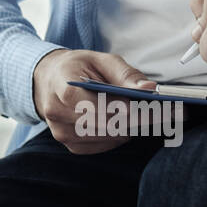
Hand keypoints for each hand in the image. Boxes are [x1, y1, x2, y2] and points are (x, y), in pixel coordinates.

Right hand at [33, 48, 156, 154]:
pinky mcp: (70, 145)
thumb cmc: (77, 68)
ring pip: (105, 137)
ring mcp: (60, 131)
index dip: (114, 107)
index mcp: (60, 84)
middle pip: (100, 123)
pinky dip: (117, 136)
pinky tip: (122, 124)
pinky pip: (101, 146)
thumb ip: (125, 74)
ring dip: (126, 129)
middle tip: (157, 112)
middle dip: (131, 119)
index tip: (143, 107)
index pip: (86, 103)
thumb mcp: (100, 59)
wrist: (49, 81)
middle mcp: (56, 111)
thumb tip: (149, 88)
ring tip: (141, 115)